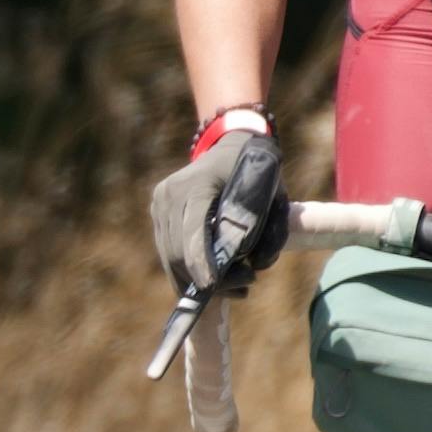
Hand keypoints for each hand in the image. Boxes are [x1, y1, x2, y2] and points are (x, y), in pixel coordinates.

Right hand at [150, 123, 288, 299]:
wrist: (232, 144)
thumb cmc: (257, 171)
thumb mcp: (274, 196)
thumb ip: (271, 231)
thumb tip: (256, 265)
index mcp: (199, 184)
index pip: (194, 232)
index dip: (201, 263)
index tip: (211, 286)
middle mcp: (171, 193)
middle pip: (178, 252)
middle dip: (207, 281)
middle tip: (244, 288)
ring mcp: (160, 201)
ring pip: (170, 257)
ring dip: (198, 281)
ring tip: (236, 286)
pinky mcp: (157, 211)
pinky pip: (168, 251)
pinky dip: (189, 271)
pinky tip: (217, 277)